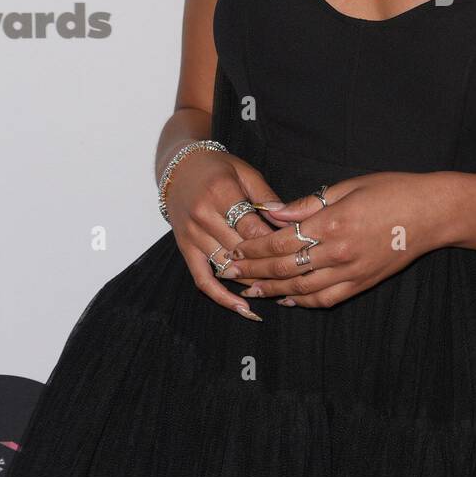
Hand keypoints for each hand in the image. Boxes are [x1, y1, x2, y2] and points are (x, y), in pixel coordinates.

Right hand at [164, 150, 286, 320]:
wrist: (179, 168)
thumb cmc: (218, 168)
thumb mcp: (245, 172)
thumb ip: (266, 196)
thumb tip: (288, 221)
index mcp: (221, 193)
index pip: (252, 227)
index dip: (276, 242)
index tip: (296, 250)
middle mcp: (203, 216)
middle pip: (240, 251)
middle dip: (268, 264)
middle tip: (294, 275)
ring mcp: (192, 235)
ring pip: (226, 268)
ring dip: (251, 282)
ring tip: (277, 292)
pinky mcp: (185, 249)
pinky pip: (202, 279)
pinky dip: (222, 297)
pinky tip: (242, 308)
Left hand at [227, 171, 455, 307]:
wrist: (433, 213)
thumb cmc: (392, 190)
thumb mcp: (348, 187)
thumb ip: (307, 204)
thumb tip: (272, 212)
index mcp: (333, 223)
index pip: (281, 242)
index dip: (254, 249)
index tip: (235, 250)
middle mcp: (339, 252)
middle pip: (286, 268)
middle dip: (254, 272)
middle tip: (230, 274)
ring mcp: (352, 271)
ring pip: (302, 289)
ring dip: (272, 290)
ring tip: (250, 290)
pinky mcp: (363, 283)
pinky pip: (326, 299)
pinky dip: (303, 302)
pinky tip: (287, 299)